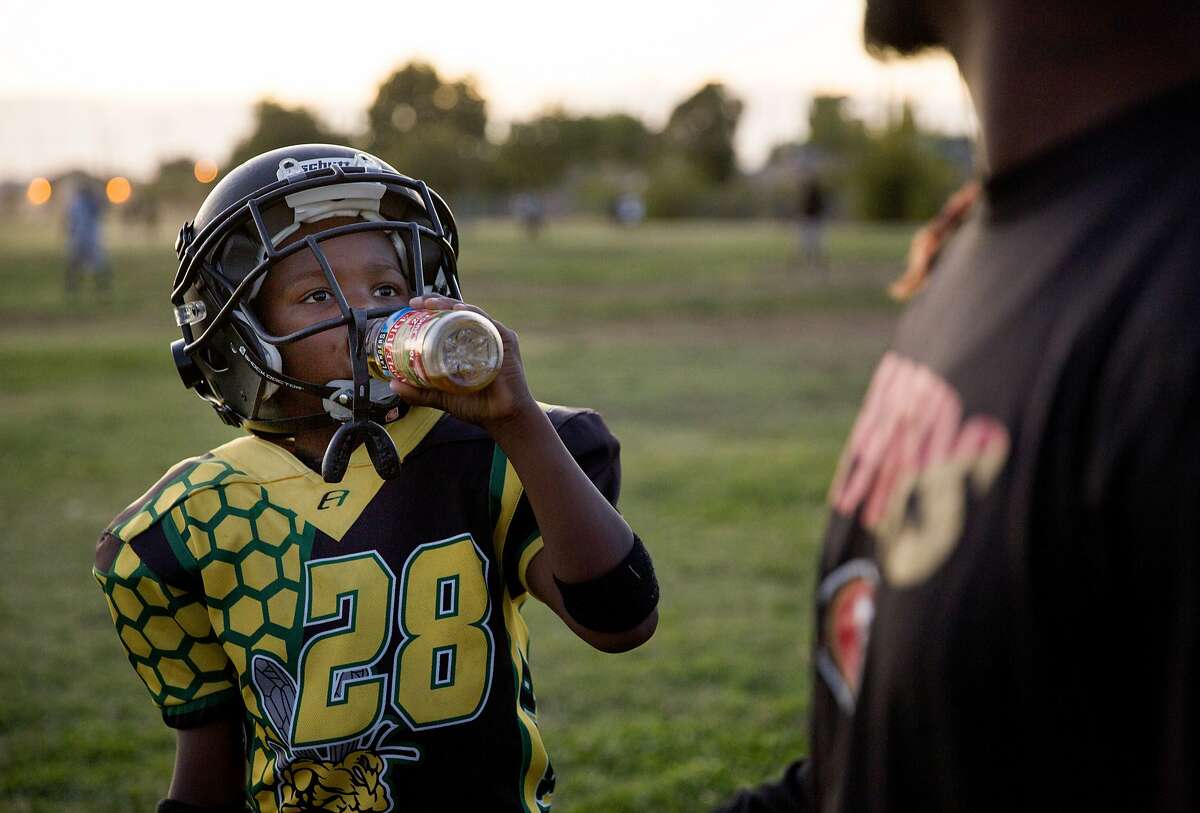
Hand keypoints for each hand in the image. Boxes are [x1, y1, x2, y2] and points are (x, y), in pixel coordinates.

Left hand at [388, 296, 538, 431]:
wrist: (501, 419)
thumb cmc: (478, 406)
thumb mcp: (441, 396)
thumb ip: (419, 391)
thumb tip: (394, 384)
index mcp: (467, 346)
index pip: (448, 322)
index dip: (430, 311)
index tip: (412, 307)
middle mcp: (481, 337)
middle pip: (457, 313)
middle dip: (436, 303)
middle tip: (418, 303)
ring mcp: (494, 338)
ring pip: (470, 313)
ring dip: (450, 305)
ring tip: (432, 304)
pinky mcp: (505, 342)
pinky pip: (488, 322)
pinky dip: (473, 314)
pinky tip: (459, 311)